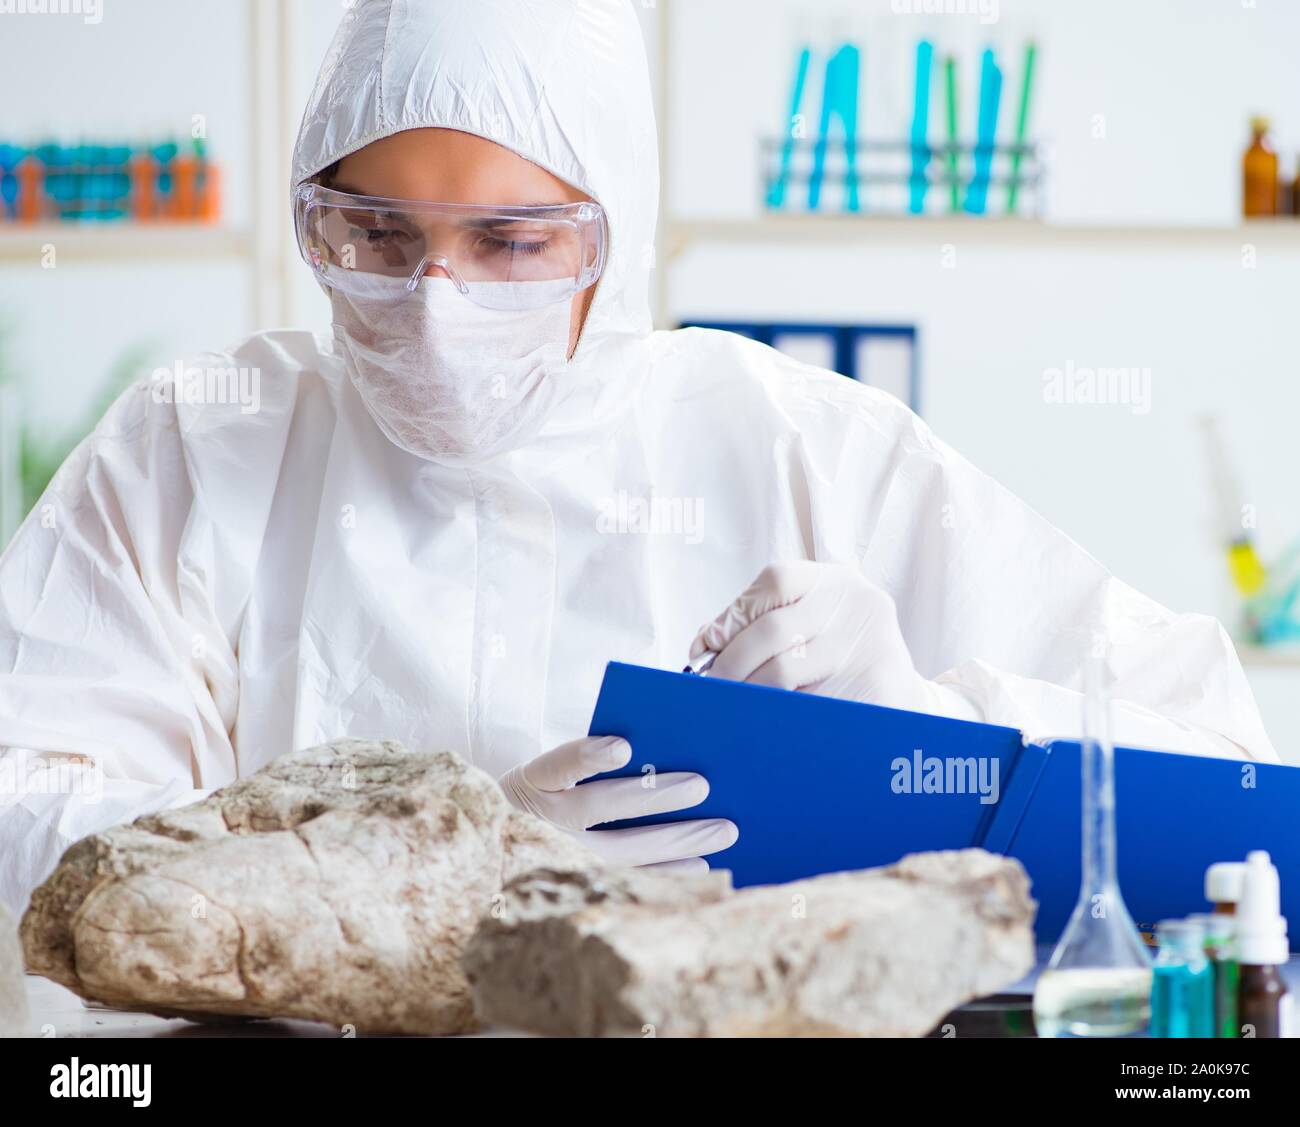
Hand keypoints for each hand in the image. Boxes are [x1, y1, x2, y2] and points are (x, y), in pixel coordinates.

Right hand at [498, 735, 737, 872]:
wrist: (504, 846)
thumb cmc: (546, 795)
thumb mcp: (553, 774)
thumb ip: (593, 760)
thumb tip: (661, 750)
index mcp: (534, 780)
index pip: (558, 764)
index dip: (588, 757)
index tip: (624, 747)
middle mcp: (542, 820)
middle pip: (596, 808)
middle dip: (653, 797)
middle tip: (702, 785)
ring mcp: (558, 858)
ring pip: (618, 852)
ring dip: (675, 841)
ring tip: (724, 829)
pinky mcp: (578, 884)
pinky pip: (627, 882)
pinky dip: (667, 874)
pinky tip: (702, 865)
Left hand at [691, 561, 978, 718]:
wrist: (902, 700)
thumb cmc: (837, 661)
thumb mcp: (808, 627)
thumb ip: (758, 626)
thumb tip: (704, 646)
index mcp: (836, 581)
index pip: (776, 580)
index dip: (735, 613)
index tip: (708, 647)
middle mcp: (858, 603)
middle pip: (774, 629)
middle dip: (731, 664)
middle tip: (710, 689)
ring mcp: (872, 644)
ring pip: (785, 672)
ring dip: (748, 694)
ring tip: (732, 709)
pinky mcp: (878, 687)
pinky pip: (810, 706)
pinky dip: (778, 717)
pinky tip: (765, 726)